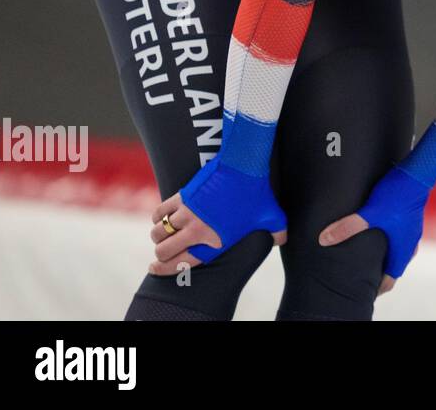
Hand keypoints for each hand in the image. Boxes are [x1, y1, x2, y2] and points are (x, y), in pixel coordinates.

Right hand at [147, 159, 287, 274]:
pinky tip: (159, 219)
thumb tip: (280, 241)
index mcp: (215, 242)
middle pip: (164, 250)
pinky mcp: (181, 197)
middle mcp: (197, 231)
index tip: (156, 269)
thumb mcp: (273, 218)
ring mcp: (187, 214)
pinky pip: (159, 213)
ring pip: (158, 233)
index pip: (182, 264)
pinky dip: (157, 218)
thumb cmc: (258, 193)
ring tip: (161, 236)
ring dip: (158, 236)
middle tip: (159, 255)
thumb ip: (277, 234)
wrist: (244, 166)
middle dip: (160, 255)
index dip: (166, 269)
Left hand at [320, 164, 430, 293]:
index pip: (391, 278)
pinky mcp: (411, 216)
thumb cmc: (398, 194)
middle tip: (364, 275)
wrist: (419, 171)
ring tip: (371, 255)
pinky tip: (380, 231)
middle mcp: (409, 242)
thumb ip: (349, 226)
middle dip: (381, 273)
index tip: (366, 292)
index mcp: (402, 248)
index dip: (379, 288)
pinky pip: (401, 237)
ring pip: (400, 251)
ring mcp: (412, 229)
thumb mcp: (371, 211)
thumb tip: (324, 239)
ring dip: (387, 256)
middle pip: (396, 266)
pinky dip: (391, 241)